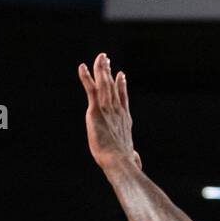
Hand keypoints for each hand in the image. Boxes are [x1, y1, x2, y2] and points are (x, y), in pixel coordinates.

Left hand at [78, 53, 141, 173]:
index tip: (121, 75)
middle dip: (109, 72)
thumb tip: (137, 162)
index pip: (123, 99)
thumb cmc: (125, 163)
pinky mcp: (96, 110)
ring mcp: (107, 109)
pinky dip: (86, 77)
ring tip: (100, 57)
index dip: (122, 86)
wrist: (119, 161)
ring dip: (101, 69)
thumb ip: (133, 157)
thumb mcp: (131, 158)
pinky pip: (90, 89)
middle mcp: (117, 111)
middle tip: (107, 60)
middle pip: (113, 87)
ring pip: (104, 84)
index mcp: (125, 121)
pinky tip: (82, 67)